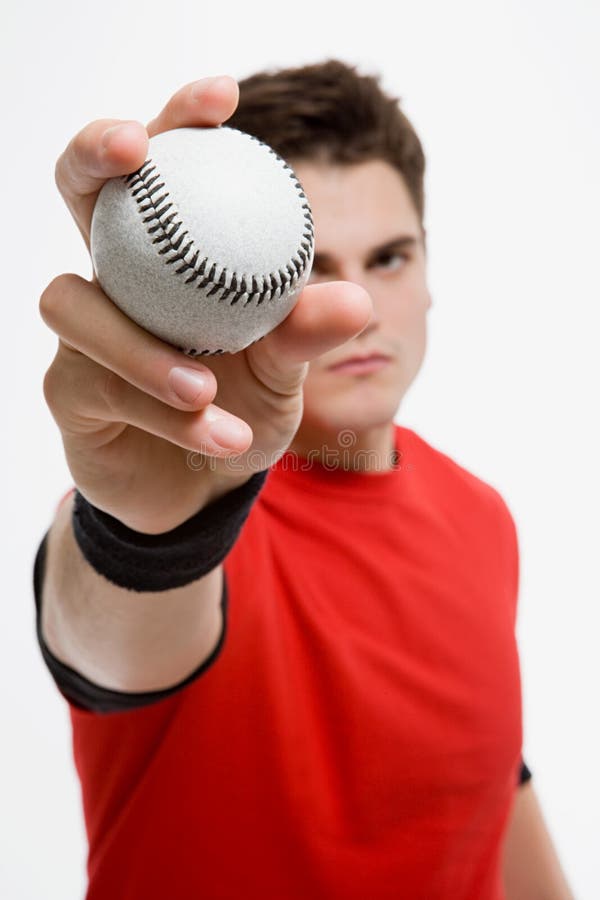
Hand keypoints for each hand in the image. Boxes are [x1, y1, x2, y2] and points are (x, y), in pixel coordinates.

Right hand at [40, 76, 370, 532]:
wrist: (202, 487)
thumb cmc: (239, 408)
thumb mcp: (281, 371)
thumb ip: (304, 333)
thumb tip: (355, 298)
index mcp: (168, 255)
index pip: (162, 170)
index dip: (177, 121)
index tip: (223, 95)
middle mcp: (116, 278)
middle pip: (78, 190)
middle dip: (93, 155)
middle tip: (132, 147)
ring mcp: (83, 333)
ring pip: (76, 303)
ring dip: (144, 347)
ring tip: (207, 391)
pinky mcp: (67, 390)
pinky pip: (103, 387)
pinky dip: (168, 416)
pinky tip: (220, 436)